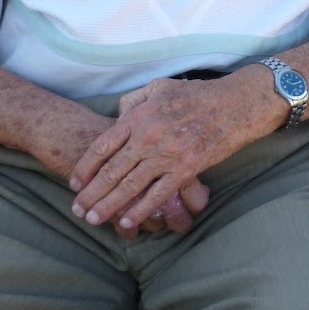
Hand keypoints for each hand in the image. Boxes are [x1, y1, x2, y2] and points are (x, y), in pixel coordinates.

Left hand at [69, 76, 247, 233]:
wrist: (234, 105)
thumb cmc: (197, 94)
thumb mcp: (159, 87)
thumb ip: (134, 101)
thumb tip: (118, 117)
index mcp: (139, 116)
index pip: (102, 146)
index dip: (85, 167)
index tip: (74, 182)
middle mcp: (148, 137)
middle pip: (111, 171)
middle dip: (91, 193)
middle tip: (76, 209)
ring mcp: (167, 155)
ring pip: (130, 186)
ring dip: (109, 206)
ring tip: (93, 219)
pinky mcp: (186, 169)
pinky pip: (158, 195)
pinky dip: (141, 211)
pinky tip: (127, 222)